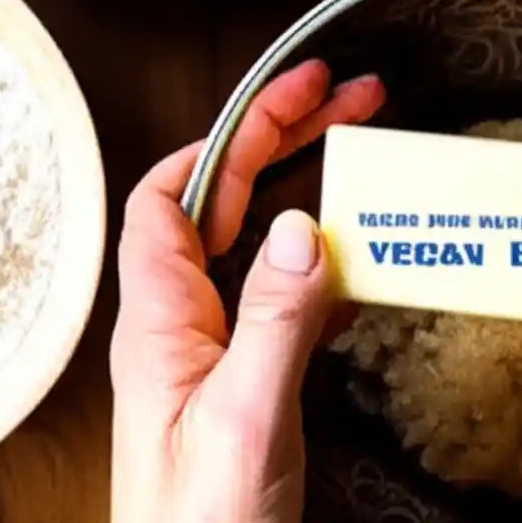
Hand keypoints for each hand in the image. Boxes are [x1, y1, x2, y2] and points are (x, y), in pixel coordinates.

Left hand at [110, 60, 384, 522]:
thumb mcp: (245, 422)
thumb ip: (273, 323)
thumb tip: (297, 224)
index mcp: (160, 324)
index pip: (170, 197)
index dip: (219, 138)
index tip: (286, 99)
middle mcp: (181, 326)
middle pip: (220, 204)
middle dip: (277, 141)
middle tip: (346, 100)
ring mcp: (212, 352)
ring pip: (253, 246)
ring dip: (302, 192)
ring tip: (361, 153)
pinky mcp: (245, 381)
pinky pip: (279, 297)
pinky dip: (317, 259)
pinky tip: (354, 251)